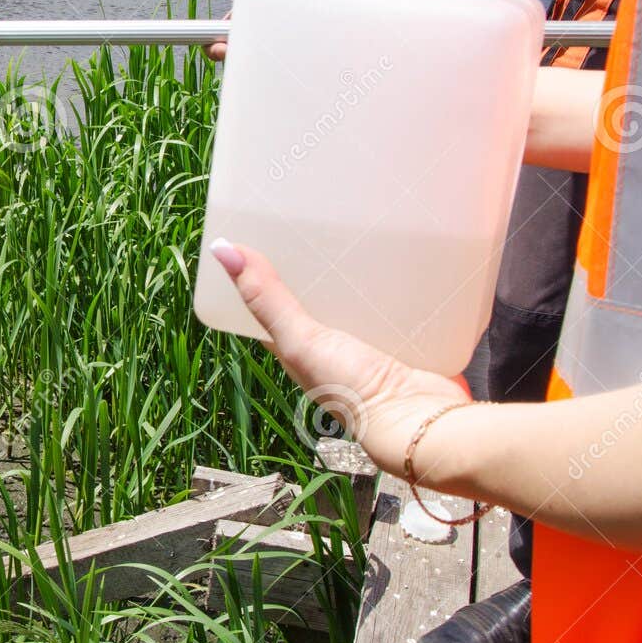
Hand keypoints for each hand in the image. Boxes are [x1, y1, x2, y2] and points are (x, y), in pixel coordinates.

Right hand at [187, 0, 320, 60]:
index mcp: (245, 25)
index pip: (221, 45)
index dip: (214, 49)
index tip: (216, 46)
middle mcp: (260, 39)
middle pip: (238, 58)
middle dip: (232, 56)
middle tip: (236, 48)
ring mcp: (280, 47)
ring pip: (262, 66)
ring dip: (257, 63)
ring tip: (262, 50)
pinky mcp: (301, 52)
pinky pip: (288, 67)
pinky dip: (283, 67)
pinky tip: (283, 60)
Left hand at [207, 239, 469, 474]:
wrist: (420, 422)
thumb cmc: (354, 392)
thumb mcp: (301, 340)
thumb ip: (266, 298)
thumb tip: (221, 249)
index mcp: (299, 349)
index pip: (272, 305)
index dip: (263, 273)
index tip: (261, 234)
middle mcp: (331, 347)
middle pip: (318, 297)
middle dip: (316, 264)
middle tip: (315, 220)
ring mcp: (370, 343)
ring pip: (358, 298)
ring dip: (359, 272)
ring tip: (358, 228)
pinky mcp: (407, 339)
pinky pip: (398, 305)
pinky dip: (397, 285)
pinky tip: (401, 260)